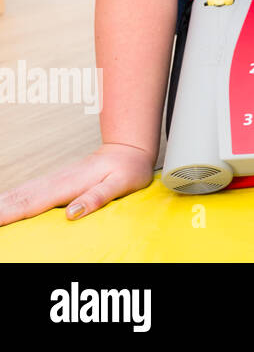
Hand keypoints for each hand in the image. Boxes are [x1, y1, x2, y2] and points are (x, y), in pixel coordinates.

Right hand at [0, 142, 155, 226]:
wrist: (129, 150)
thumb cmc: (128, 170)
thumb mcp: (120, 185)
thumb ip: (97, 198)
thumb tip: (71, 213)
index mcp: (69, 185)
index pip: (33, 203)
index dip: (9, 213)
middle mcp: (56, 181)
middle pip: (20, 197)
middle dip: (0, 209)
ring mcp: (54, 180)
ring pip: (21, 192)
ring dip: (2, 203)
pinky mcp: (55, 181)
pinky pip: (27, 191)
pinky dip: (11, 198)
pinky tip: (3, 204)